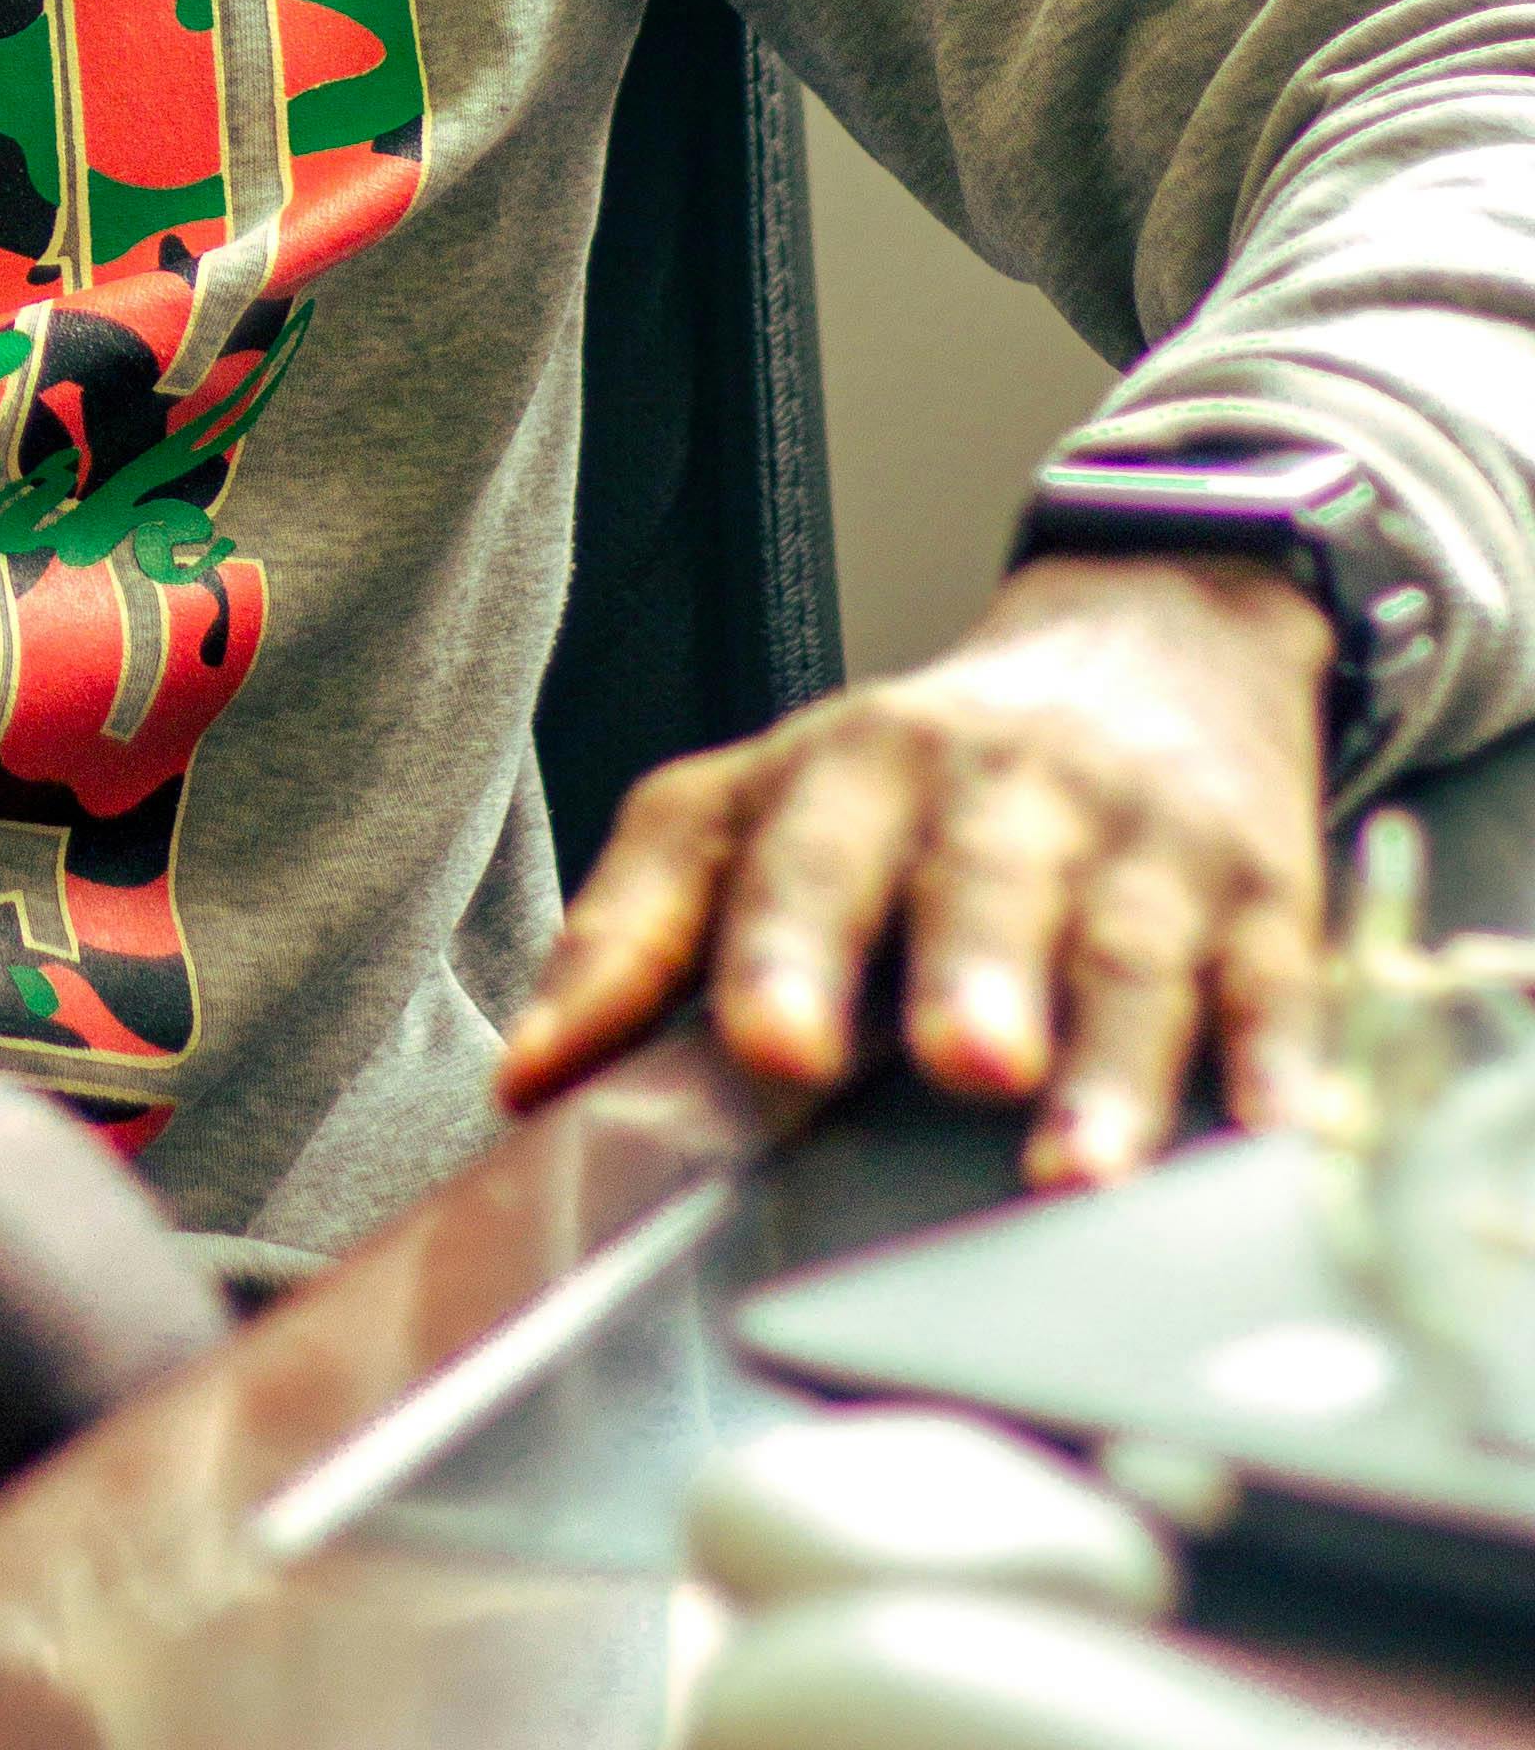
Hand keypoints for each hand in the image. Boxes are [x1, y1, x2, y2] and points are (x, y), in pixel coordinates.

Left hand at [499, 551, 1330, 1185]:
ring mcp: (1140, 839)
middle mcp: (999, 790)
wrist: (1154, 643)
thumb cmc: (923, 772)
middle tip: (957, 1061)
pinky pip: (1280, 988)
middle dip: (967, 971)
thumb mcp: (759, 805)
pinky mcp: (1265, 895)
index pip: (802, 855)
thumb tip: (528, 1079)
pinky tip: (1278, 1146)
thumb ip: (635, 930)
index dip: (781, 950)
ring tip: (1079, 1169)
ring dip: (1110, 1063)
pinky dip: (1283, 1070)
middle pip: (977, 882)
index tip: (768, 1046)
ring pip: (1127, 950)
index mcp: (854, 768)